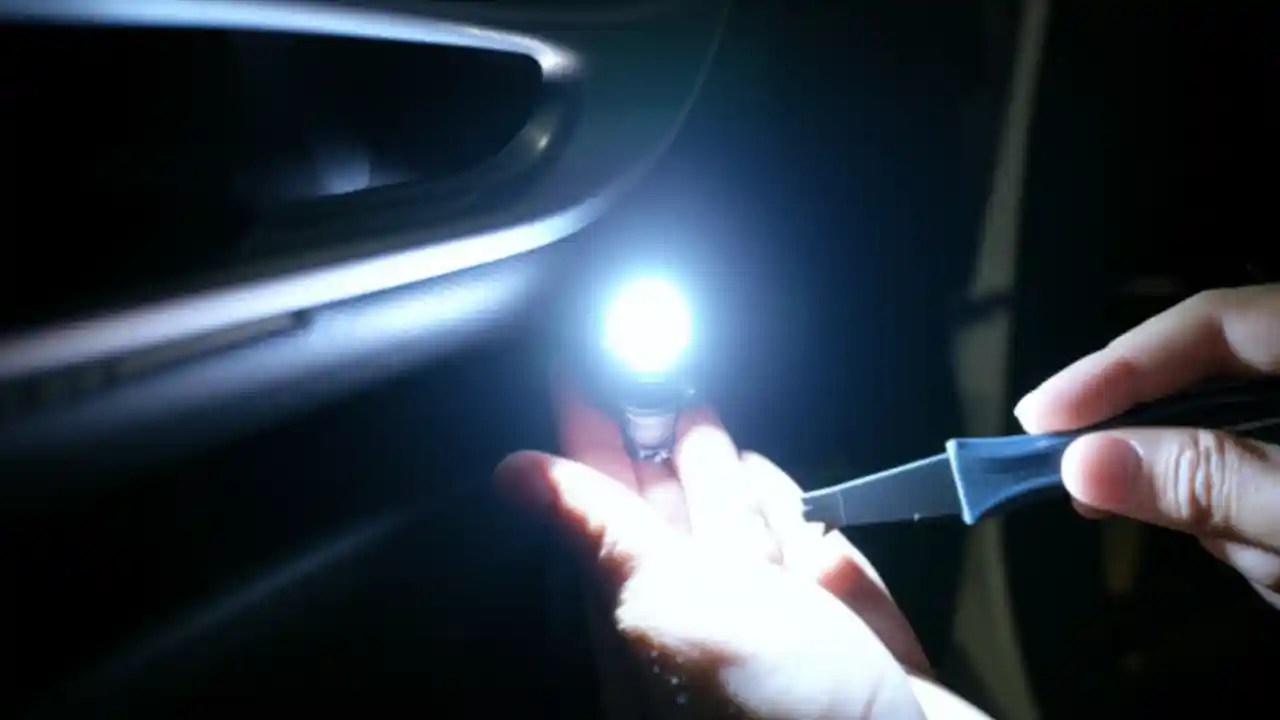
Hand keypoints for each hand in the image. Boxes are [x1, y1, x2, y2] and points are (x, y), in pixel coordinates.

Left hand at [497, 386, 985, 718]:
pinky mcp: (850, 632)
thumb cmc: (786, 717)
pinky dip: (793, 516)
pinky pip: (815, 556)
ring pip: (740, 526)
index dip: (589, 435)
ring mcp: (782, 626)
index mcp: (648, 612)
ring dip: (717, 468)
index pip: (603, 504)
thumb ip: (601, 534)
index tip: (577, 374)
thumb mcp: (671, 610)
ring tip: (696, 412)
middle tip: (636, 370)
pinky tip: (772, 484)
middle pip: (671, 508)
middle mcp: (709, 617)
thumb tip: (514, 474)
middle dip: (653, 438)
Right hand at [1014, 284, 1279, 607]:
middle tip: (1097, 497)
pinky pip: (1259, 500)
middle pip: (1214, 392)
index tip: (1038, 420)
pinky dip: (1262, 545)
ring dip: (1237, 524)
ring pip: (1235, 459)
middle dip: (1179, 464)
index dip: (1120, 367)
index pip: (1213, 324)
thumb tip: (1082, 463)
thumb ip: (1212, 481)